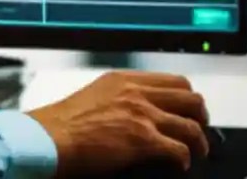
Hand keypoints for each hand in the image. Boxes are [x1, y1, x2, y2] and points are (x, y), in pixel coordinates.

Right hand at [27, 70, 209, 176]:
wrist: (47, 140)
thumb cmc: (59, 125)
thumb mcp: (92, 97)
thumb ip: (117, 99)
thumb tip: (136, 114)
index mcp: (122, 80)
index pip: (172, 81)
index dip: (186, 98)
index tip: (187, 109)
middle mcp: (135, 93)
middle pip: (190, 98)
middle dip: (199, 116)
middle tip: (197, 130)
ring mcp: (141, 115)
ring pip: (191, 126)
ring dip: (198, 142)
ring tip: (195, 152)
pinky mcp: (143, 140)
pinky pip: (180, 150)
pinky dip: (183, 160)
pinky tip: (177, 165)